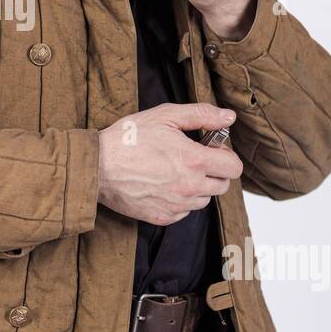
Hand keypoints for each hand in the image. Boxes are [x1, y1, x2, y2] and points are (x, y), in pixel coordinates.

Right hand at [96, 103, 242, 225]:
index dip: (225, 156)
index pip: (234, 167)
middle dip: (213, 172)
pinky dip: (179, 200)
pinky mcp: (162, 217)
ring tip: (173, 172)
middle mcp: (189, 186)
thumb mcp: (164, 115)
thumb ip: (201, 114)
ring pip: (203, 200)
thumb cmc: (127, 139)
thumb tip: (228, 118)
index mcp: (194, 160)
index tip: (210, 150)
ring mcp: (176, 204)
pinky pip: (184, 212)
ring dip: (197, 187)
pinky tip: (162, 185)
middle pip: (222, 186)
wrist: (96, 166)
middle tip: (192, 159)